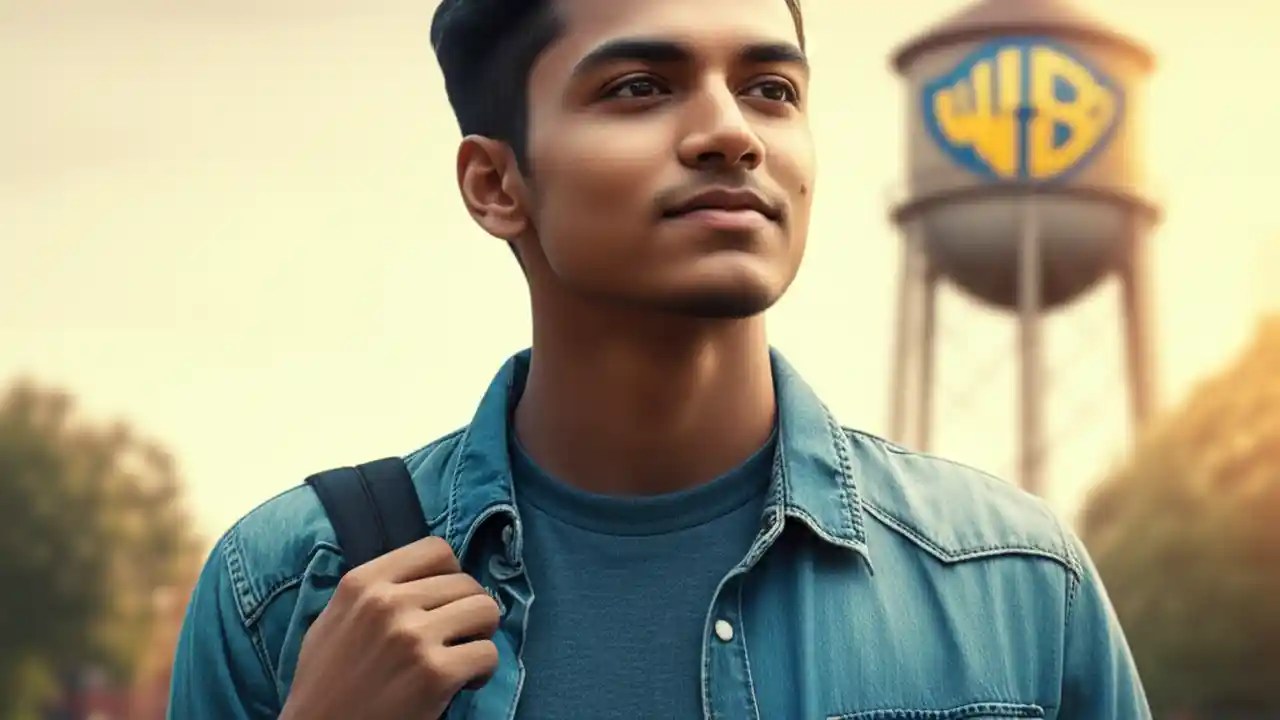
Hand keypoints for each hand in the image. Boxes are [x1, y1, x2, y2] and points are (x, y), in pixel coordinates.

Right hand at [280, 536, 500, 719]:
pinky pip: (489, 653)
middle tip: (452, 639)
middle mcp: (388, 603)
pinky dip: (482, 670)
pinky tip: (462, 683)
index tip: (444, 601)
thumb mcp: (333, 620)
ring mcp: (413, 637)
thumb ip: (372, 592)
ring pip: (486, 610)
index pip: (436, 550)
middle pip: (466, 583)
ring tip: (459, 656)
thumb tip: (421, 574)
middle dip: (466, 611)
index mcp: (361, 583)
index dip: (450, 574)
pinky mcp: (435, 674)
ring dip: (479, 635)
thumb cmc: (325, 684)